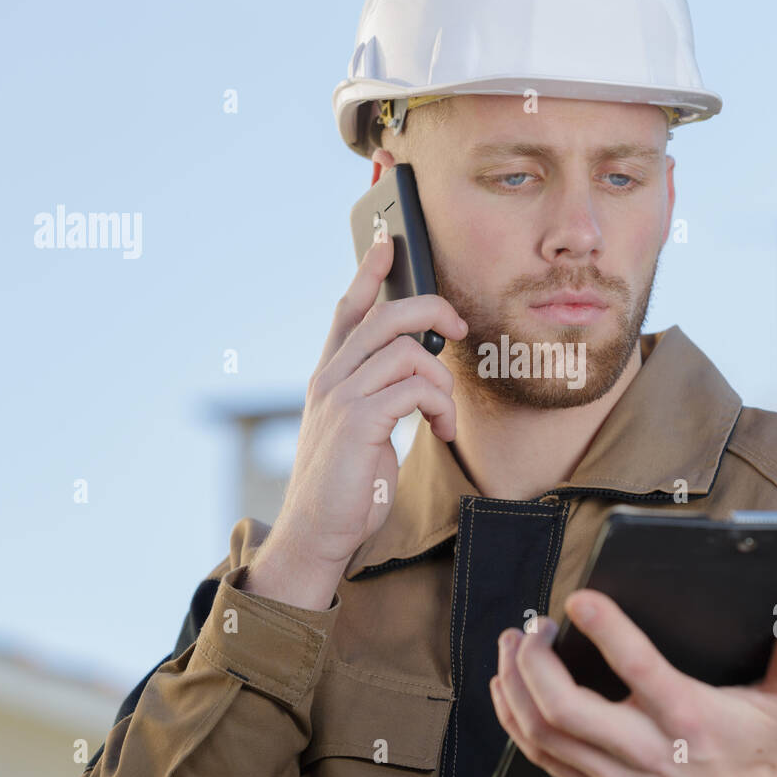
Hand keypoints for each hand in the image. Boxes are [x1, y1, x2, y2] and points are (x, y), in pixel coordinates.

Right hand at [244, 239, 467, 609]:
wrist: (318, 533)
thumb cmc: (347, 486)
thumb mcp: (363, 431)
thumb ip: (381, 396)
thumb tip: (420, 370)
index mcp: (330, 377)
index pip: (348, 311)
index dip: (368, 274)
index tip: (387, 244)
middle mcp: (330, 378)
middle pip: (385, 315)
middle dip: (431, 309)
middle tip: (458, 328)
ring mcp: (341, 398)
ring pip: (406, 350)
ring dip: (442, 381)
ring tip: (446, 416)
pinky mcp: (357, 422)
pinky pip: (415, 388)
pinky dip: (441, 406)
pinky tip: (442, 432)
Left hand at [489, 590, 776, 776]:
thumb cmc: (758, 758)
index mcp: (687, 718)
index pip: (637, 668)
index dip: (606, 630)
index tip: (580, 597)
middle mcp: (643, 749)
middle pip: (565, 708)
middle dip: (534, 661)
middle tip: (532, 625)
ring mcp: (613, 774)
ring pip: (542, 732)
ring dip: (514, 684)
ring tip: (511, 644)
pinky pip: (539, 756)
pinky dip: (513, 719)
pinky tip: (507, 687)